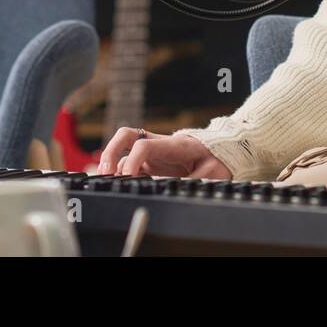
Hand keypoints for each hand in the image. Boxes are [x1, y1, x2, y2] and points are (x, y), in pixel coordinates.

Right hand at [96, 127, 232, 179]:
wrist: (221, 150)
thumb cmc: (217, 158)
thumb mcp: (214, 172)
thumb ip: (196, 182)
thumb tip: (178, 191)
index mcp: (173, 145)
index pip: (145, 145)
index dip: (133, 160)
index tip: (127, 177)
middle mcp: (159, 145)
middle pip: (126, 135)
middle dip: (111, 151)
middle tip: (105, 172)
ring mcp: (153, 152)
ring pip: (124, 148)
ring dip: (111, 161)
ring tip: (105, 180)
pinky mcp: (150, 161)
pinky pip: (129, 161)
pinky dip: (119, 170)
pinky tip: (116, 183)